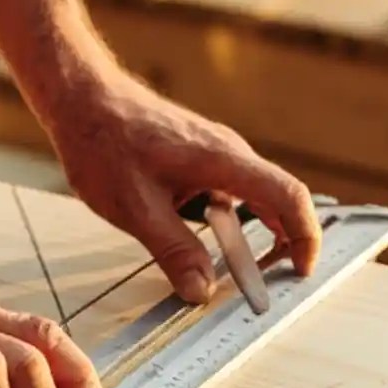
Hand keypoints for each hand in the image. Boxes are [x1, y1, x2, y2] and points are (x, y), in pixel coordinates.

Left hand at [51, 74, 320, 302]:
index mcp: (223, 160)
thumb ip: (174, 251)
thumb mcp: (135, 208)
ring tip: (240, 271)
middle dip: (285, 243)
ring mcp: (217, 153)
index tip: (301, 271)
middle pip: (280, 198)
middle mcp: (229, 152)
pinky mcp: (201, 157)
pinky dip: (233, 222)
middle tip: (270, 283)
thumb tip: (201, 290)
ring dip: (256, 234)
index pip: (288, 195)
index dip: (305, 236)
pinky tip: (209, 243)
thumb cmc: (104, 140)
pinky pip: (232, 192)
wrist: (82, 98)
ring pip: (254, 197)